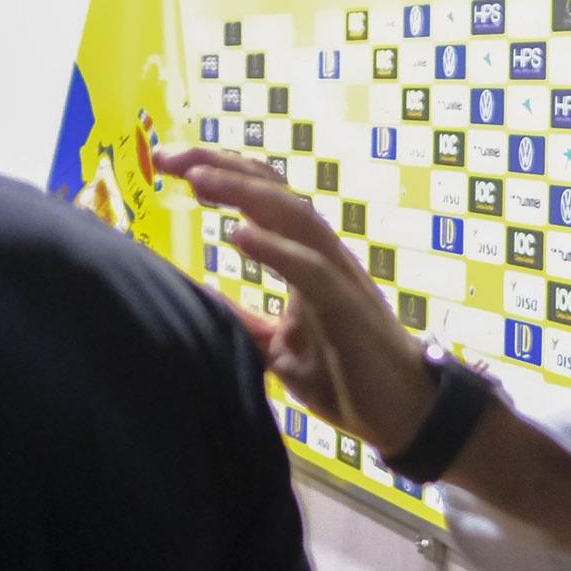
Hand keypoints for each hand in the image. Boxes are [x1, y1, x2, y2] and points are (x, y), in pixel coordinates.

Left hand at [158, 148, 435, 453]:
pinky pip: (310, 269)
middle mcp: (321, 253)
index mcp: (304, 256)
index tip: (166, 161)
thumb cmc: (346, 378)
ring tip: (198, 178)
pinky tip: (239, 235)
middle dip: (219, 165)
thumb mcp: (276, 348)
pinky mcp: (347, 307)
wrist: (403, 414)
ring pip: (292, 215)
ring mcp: (337, 276)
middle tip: (168, 155)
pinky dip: (275, 248)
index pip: (260, 197)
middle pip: (271, 189)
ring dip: (244, 192)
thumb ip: (242, 320)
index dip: (217, 171)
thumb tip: (195, 301)